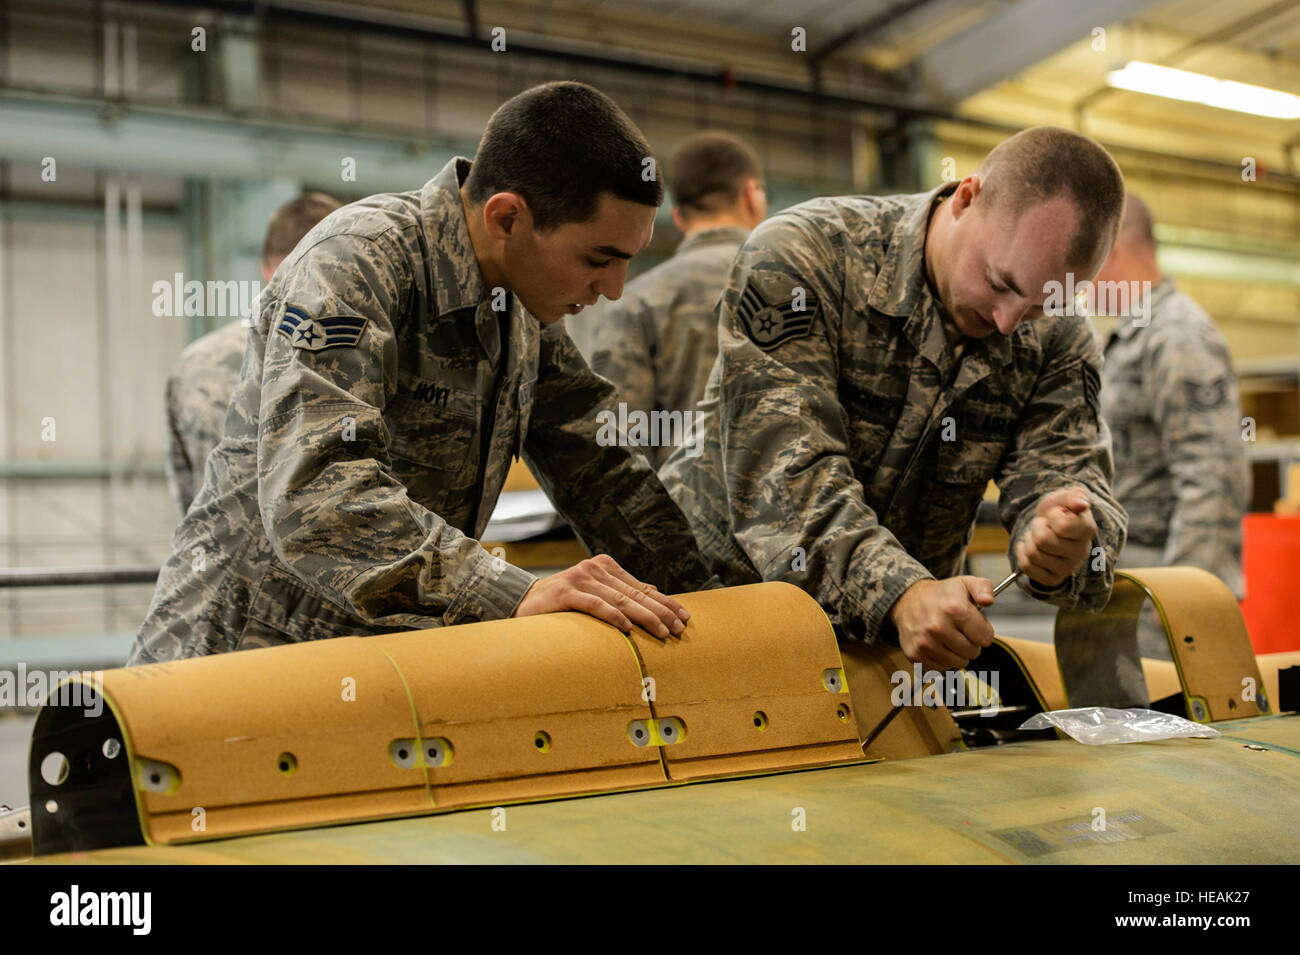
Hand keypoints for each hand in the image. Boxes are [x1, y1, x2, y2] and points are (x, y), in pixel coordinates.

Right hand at [513, 553, 688, 638]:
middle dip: (661, 612)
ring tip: (662, 631)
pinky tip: (627, 629)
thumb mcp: (593, 593)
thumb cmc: (561, 602)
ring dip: (644, 617)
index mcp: (604, 566)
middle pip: (635, 594)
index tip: (684, 616)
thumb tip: (653, 591)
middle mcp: (594, 568)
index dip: (665, 602)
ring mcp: (579, 579)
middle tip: (679, 628)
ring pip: (620, 600)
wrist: (520, 601)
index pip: (641, 587)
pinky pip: (594, 605)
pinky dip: (613, 617)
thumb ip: (620, 591)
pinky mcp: (565, 593)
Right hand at [888, 576, 994, 669]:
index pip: (986, 638)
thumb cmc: (939, 595)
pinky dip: (942, 660)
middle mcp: (938, 627)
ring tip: (948, 638)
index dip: (983, 631)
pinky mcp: (915, 655)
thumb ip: (983, 588)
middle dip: (970, 643)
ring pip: (958, 663)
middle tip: (959, 631)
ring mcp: (925, 643)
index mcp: (954, 609)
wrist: (907, 601)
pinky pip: (941, 669)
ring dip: (957, 653)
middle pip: (973, 652)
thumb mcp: (965, 583)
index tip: (973, 625)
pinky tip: (937, 645)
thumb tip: (988, 600)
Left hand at [1014, 486, 1096, 587]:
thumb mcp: (1064, 496)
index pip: (1061, 526)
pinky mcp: (1053, 578)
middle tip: (1044, 525)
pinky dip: (1023, 554)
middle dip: (1036, 528)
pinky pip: (1027, 567)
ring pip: (1033, 554)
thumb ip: (1074, 496)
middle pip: (1042, 541)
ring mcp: (1068, 568)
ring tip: (1039, 536)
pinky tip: (1031, 547)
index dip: (1051, 516)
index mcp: (1088, 530)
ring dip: (1029, 540)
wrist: (1049, 524)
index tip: (1055, 514)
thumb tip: (1081, 504)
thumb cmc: (1058, 509)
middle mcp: (1081, 552)